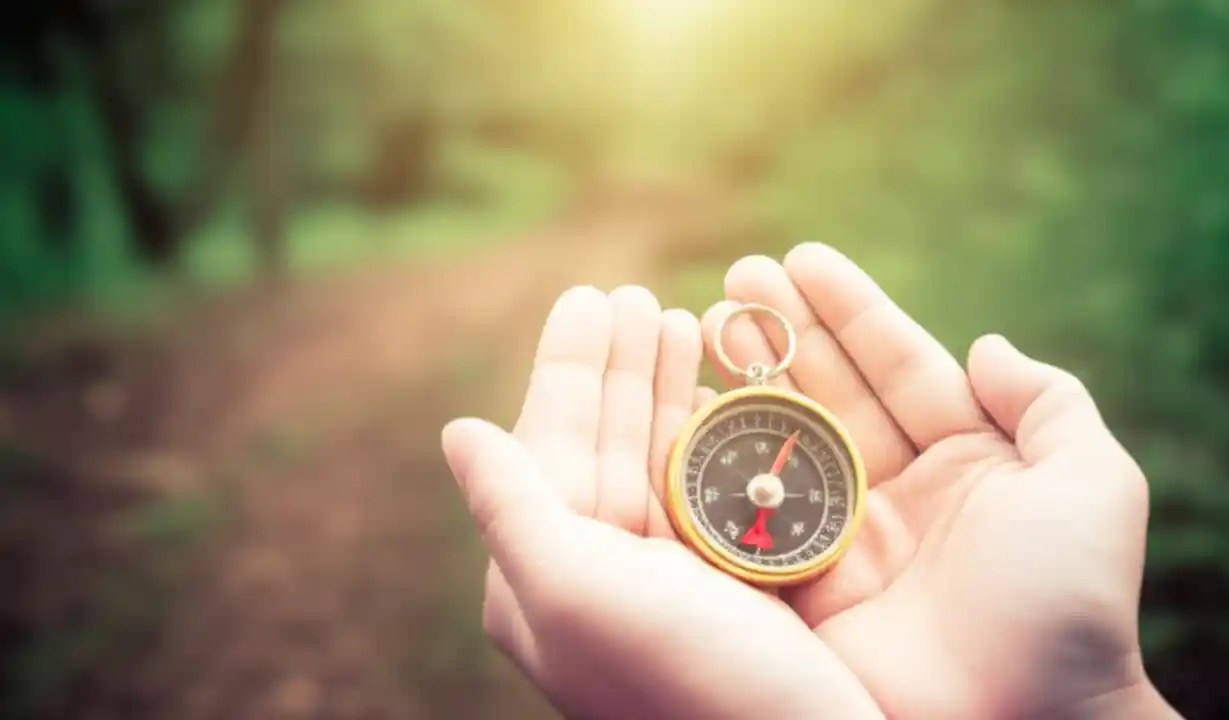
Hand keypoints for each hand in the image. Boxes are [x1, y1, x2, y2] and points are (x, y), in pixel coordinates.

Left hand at [442, 286, 881, 718]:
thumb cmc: (687, 681)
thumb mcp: (577, 593)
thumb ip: (511, 508)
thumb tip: (454, 430)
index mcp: (544, 579)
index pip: (544, 447)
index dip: (566, 369)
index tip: (589, 296)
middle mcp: (597, 577)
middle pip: (601, 442)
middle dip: (619, 367)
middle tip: (638, 293)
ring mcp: (664, 579)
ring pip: (656, 457)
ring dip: (665, 386)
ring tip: (681, 318)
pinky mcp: (725, 582)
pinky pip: (708, 485)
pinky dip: (714, 430)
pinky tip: (724, 386)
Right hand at [708, 244, 1176, 717]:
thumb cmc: (1068, 604)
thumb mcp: (1092, 486)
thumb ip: (1050, 403)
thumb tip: (987, 345)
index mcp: (966, 462)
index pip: (898, 366)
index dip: (851, 310)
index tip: (801, 258)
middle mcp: (898, 494)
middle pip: (829, 394)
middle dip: (782, 332)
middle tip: (735, 278)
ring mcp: (846, 542)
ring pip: (783, 443)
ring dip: (742, 382)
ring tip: (700, 320)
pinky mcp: (801, 590)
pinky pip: (753, 514)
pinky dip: (718, 464)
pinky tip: (686, 409)